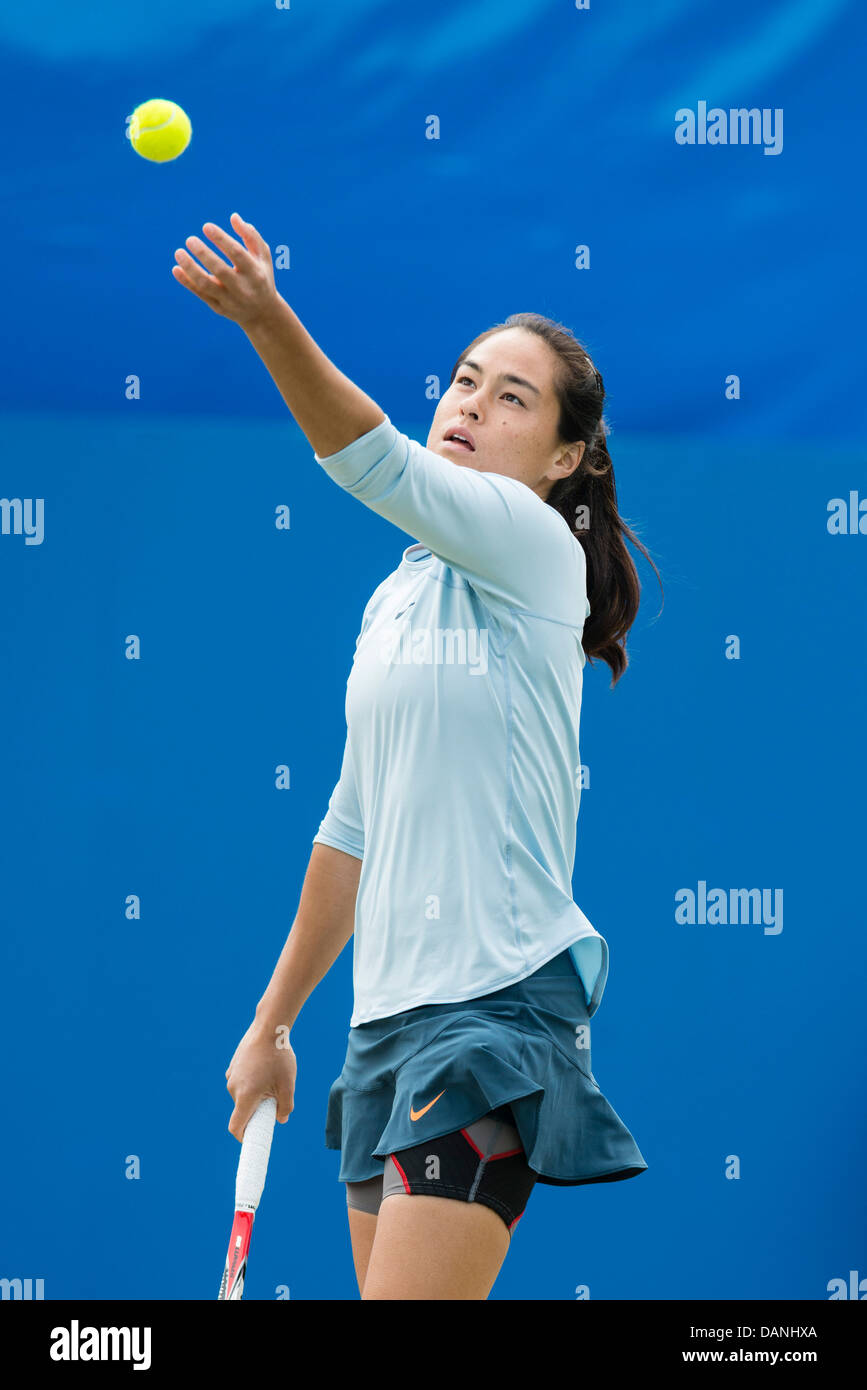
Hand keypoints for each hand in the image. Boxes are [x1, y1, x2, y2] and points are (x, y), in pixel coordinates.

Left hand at [172, 213, 279, 328]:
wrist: (262, 313)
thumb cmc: (260, 277)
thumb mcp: (263, 257)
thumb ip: (251, 236)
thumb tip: (233, 217)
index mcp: (255, 273)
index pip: (237, 254)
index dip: (221, 239)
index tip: (206, 226)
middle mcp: (243, 288)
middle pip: (221, 270)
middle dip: (203, 254)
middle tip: (190, 239)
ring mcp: (230, 300)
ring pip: (206, 284)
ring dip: (190, 268)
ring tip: (178, 252)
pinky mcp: (219, 308)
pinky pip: (200, 294)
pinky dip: (187, 282)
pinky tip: (176, 269)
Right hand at [225, 1018, 296, 1140]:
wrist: (269, 1027)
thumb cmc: (279, 1057)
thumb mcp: (288, 1085)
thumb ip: (286, 1107)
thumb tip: (281, 1119)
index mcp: (245, 1096)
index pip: (236, 1127)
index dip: (243, 1137)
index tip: (252, 1138)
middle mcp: (233, 1088)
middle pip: (242, 1109)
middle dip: (256, 1110)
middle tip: (273, 1101)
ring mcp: (231, 1075)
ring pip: (242, 1094)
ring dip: (254, 1094)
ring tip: (271, 1078)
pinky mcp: (233, 1065)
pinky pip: (241, 1081)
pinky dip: (251, 1082)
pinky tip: (264, 1068)